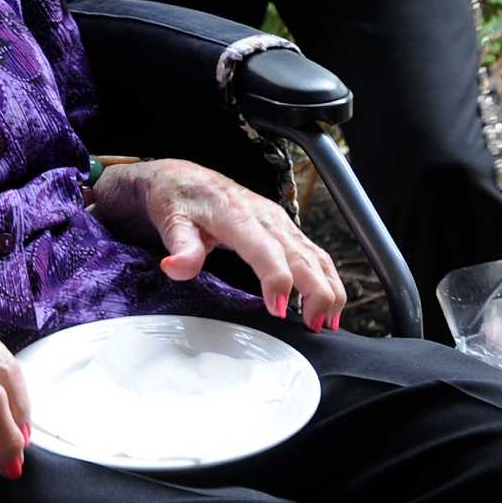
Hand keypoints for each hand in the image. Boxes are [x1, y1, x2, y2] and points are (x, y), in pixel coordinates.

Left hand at [91, 158, 345, 329]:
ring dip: (328, 289)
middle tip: (314, 325)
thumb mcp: (170, 220)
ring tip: (327, 322)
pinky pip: (315, 254)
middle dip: (315, 291)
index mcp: (237, 216)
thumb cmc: (179, 199)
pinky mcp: (285, 229)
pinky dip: (328, 280)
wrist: (185, 177)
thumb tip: (174, 268)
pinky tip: (330, 305)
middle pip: (301, 255)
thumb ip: (180, 245)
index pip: (265, 249)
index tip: (278, 309)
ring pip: (315, 256)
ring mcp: (279, 222)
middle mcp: (266, 218)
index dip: (276, 278)